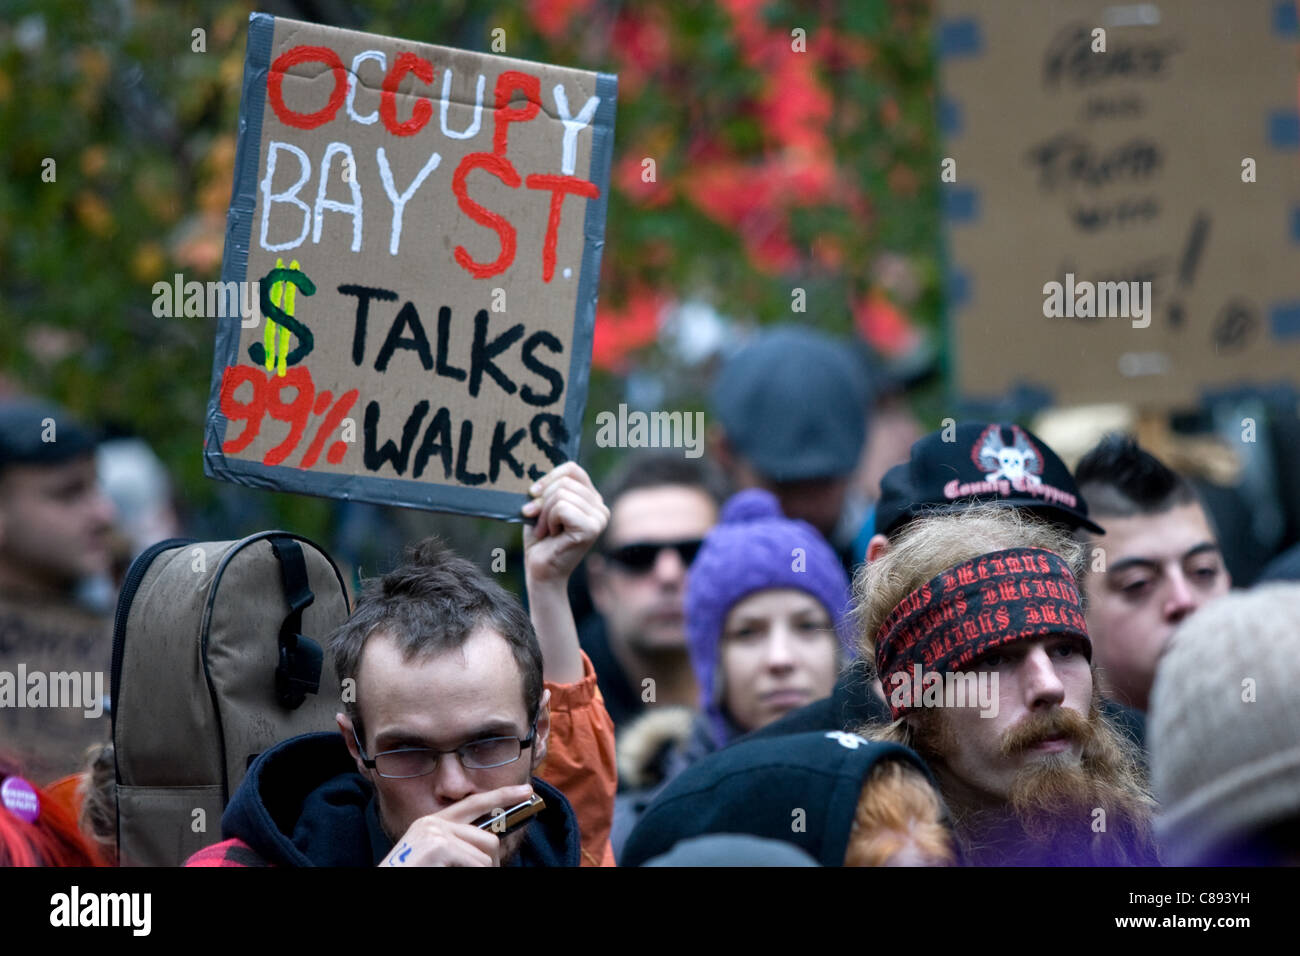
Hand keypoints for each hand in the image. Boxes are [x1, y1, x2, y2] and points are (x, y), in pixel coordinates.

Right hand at [379, 784, 533, 866]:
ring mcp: (435, 833)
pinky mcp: (439, 846)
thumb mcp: (436, 855)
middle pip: (487, 837)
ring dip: (479, 872)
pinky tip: (446, 873)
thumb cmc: (413, 873)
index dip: (503, 795)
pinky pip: (476, 865)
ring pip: (484, 857)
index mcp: (431, 823)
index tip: (526, 791)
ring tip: (452, 872)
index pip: (474, 803)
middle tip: (482, 871)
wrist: (387, 880)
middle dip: (491, 862)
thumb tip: (490, 844)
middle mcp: (433, 823)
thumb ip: (458, 844)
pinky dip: (471, 874)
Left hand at [521, 462, 608, 585]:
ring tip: (545, 531)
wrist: (540, 571)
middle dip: (542, 500)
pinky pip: (561, 508)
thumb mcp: (543, 507)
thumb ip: (549, 488)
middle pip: (564, 482)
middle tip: (536, 520)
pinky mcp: (591, 528)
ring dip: (544, 514)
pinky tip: (551, 535)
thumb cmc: (541, 540)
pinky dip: (548, 520)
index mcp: (591, 499)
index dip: (549, 476)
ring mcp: (599, 518)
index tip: (532, 493)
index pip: (572, 469)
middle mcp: (600, 507)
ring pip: (561, 494)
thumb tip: (539, 468)